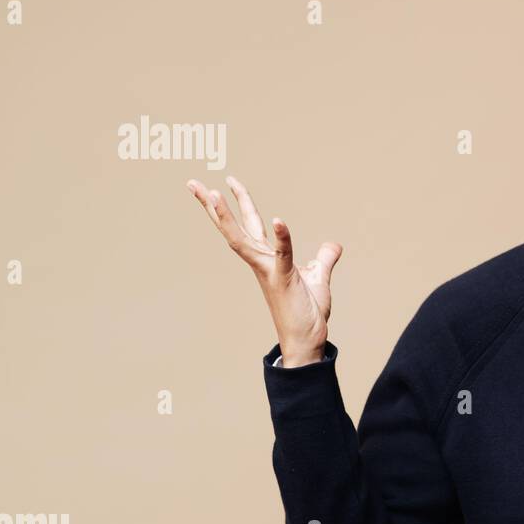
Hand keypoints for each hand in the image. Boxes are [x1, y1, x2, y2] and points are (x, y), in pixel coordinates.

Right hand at [186, 176, 341, 365]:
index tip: (224, 183)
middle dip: (214, 205)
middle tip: (192, 183)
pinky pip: (282, 254)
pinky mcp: (284, 279)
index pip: (248, 226)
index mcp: (267, 259)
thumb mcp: (318, 278)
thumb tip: (331, 246)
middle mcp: (262, 263)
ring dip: (227, 216)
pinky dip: (282, 237)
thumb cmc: (307, 312)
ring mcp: (270, 270)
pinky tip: (278, 219)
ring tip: (214, 192)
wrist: (307, 341)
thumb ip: (324, 260)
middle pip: (234, 227)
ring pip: (243, 239)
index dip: (238, 204)